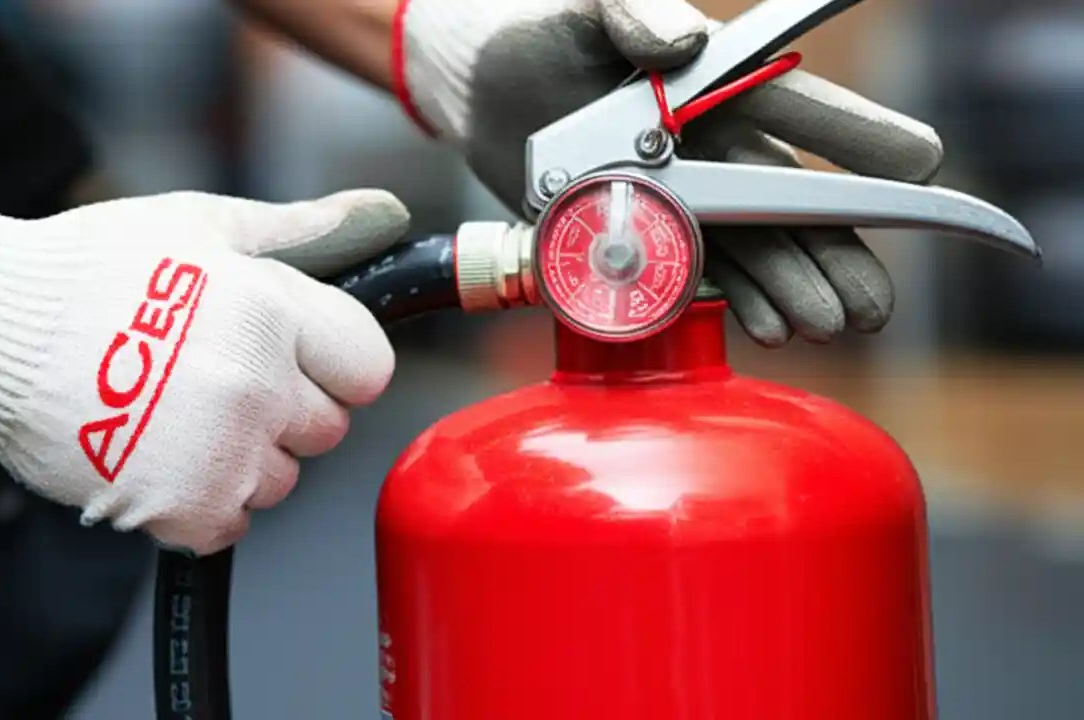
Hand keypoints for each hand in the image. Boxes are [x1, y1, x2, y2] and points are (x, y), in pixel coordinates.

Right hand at [0, 179, 408, 554]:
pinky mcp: (177, 507)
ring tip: (180, 414)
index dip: (337, 363)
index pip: (369, 368)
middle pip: (327, 429)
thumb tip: (381, 217)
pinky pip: (231, 523)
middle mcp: (256, 387)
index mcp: (272, 312)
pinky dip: (202, 502)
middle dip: (287, 408)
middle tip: (221, 379)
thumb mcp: (201, 225)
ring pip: (280, 480)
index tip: (304, 360)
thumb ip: (302, 230)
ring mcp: (219, 454)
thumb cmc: (87, 268)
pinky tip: (161, 454)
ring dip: (245, 458)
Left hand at [394, 0, 941, 345]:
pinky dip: (734, 300)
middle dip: (833, 251)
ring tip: (828, 324)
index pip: (795, 107)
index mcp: (710, 84)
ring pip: (752, 247)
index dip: (856, 135)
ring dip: (792, 287)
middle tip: (869, 301)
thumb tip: (681, 37)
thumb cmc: (535, 31)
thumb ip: (631, 13)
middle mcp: (707, 144)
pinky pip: (697, 273)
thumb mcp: (583, 10)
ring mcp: (676, 194)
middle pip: (787, 200)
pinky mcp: (638, 233)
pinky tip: (767, 326)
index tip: (917, 164)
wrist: (477, 87)